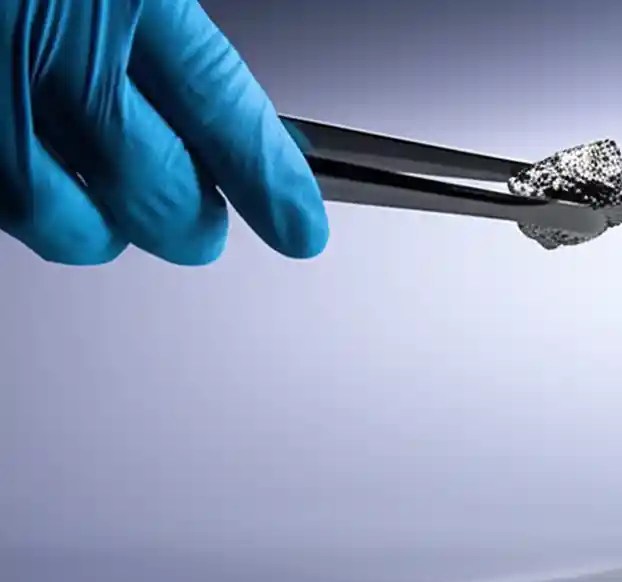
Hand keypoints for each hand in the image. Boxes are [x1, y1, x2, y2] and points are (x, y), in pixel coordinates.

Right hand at [0, 0, 327, 264]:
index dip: (270, 181)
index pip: (222, 112)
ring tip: (118, 208)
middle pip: (154, 193)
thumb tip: (213, 109)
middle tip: (205, 221)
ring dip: (101, 226)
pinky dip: (18, 199)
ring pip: (63, 222)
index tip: (299, 223)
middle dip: (191, 220)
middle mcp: (39, 52)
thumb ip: (159, 21)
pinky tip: (28, 168)